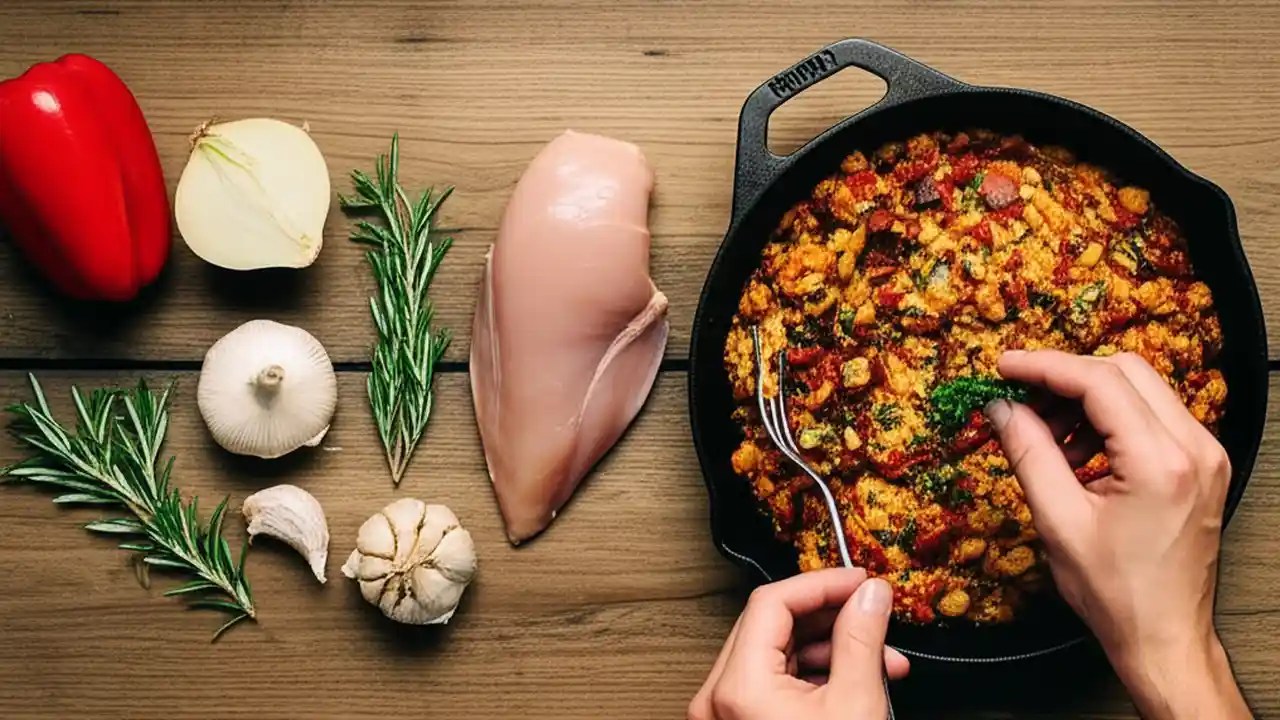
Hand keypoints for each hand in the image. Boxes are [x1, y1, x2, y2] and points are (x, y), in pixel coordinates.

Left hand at [688, 568, 908, 719]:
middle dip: (829, 617)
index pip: (772, 602)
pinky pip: (772, 683)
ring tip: (881, 657)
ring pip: (775, 655)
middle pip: (770, 625)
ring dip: (828, 649)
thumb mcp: (855, 706)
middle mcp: (718, 700)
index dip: (821, 584)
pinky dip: (813, 676)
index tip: (858, 581)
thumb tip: (869, 597)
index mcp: (738, 688)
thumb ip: (861, 641)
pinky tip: (858, 679)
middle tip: (870, 608)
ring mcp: (724, 718)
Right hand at [985, 350, 1248, 719]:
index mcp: (1161, 462)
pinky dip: (1109, 420)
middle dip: (1066, 378)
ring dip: (1087, 399)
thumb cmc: (1115, 593)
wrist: (1166, 638)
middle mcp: (1195, 448)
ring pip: (1140, 389)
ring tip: (1045, 435)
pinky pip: (1152, 417)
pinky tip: (1076, 452)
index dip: (1045, 366)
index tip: (1004, 367)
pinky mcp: (1202, 465)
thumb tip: (1001, 407)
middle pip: (1126, 372)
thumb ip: (1029, 453)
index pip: (1100, 382)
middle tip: (1020, 399)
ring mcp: (1205, 455)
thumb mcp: (1058, 521)